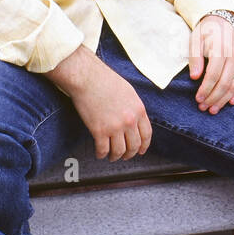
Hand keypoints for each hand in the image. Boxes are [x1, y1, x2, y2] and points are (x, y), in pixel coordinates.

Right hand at [44, 46, 151, 160]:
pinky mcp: (99, 131)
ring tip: (111, 157)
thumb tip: (134, 121)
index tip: (141, 151)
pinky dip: (101, 154)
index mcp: (138, 110)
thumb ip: (134, 108)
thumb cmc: (105, 80)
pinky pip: (103, 149)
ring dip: (116, 157)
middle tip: (125, 156)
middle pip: (134, 146)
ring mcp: (115, 127)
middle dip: (130, 154)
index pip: (146, 134)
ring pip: (119, 151)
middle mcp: (129, 120)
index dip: (144, 146)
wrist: (87, 78)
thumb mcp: (129, 92)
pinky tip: (99, 154)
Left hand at [189, 15, 233, 113]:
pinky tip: (230, 102)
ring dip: (224, 100)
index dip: (206, 89)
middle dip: (213, 98)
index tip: (197, 98)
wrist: (222, 22)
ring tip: (213, 109)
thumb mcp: (195, 40)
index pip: (214, 75)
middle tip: (203, 107)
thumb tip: (194, 77)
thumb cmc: (206, 32)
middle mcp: (233, 57)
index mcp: (220, 50)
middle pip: (225, 83)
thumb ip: (194, 58)